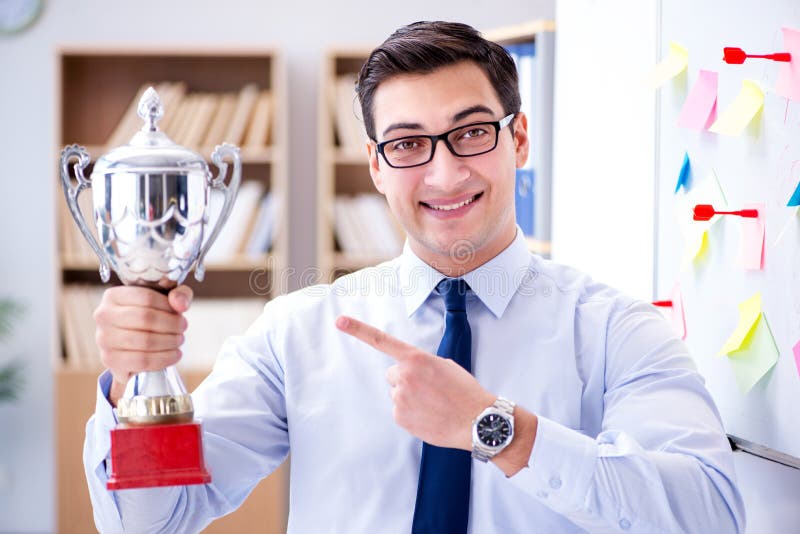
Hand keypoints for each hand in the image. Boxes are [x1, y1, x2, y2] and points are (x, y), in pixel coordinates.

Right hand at [93, 285, 191, 404]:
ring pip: (145, 341)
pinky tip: (174, 354)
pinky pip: (142, 360)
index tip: (180, 313)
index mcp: (113, 296)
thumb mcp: (166, 300)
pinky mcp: (110, 360)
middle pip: (146, 318)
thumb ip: (179, 294)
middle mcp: (103, 315)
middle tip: (182, 328)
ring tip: (179, 340)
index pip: (147, 298)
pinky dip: (164, 358)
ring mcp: (104, 339)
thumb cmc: (149, 317)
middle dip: (172, 325)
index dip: (169, 306)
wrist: (132, 346)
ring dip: (170, 342)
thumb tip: (181, 304)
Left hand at [335, 315, 494, 450]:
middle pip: (393, 374)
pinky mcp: (400, 417)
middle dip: (406, 380)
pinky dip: (412, 414)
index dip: (358, 329)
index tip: (340, 321)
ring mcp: (400, 398)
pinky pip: (399, 411)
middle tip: (429, 389)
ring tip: (434, 404)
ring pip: (397, 393)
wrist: (477, 421)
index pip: (381, 340)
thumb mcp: (445, 366)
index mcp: (416, 358)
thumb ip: (422, 364)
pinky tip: (430, 415)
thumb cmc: (465, 392)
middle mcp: (404, 376)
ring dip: (410, 397)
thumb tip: (410, 372)